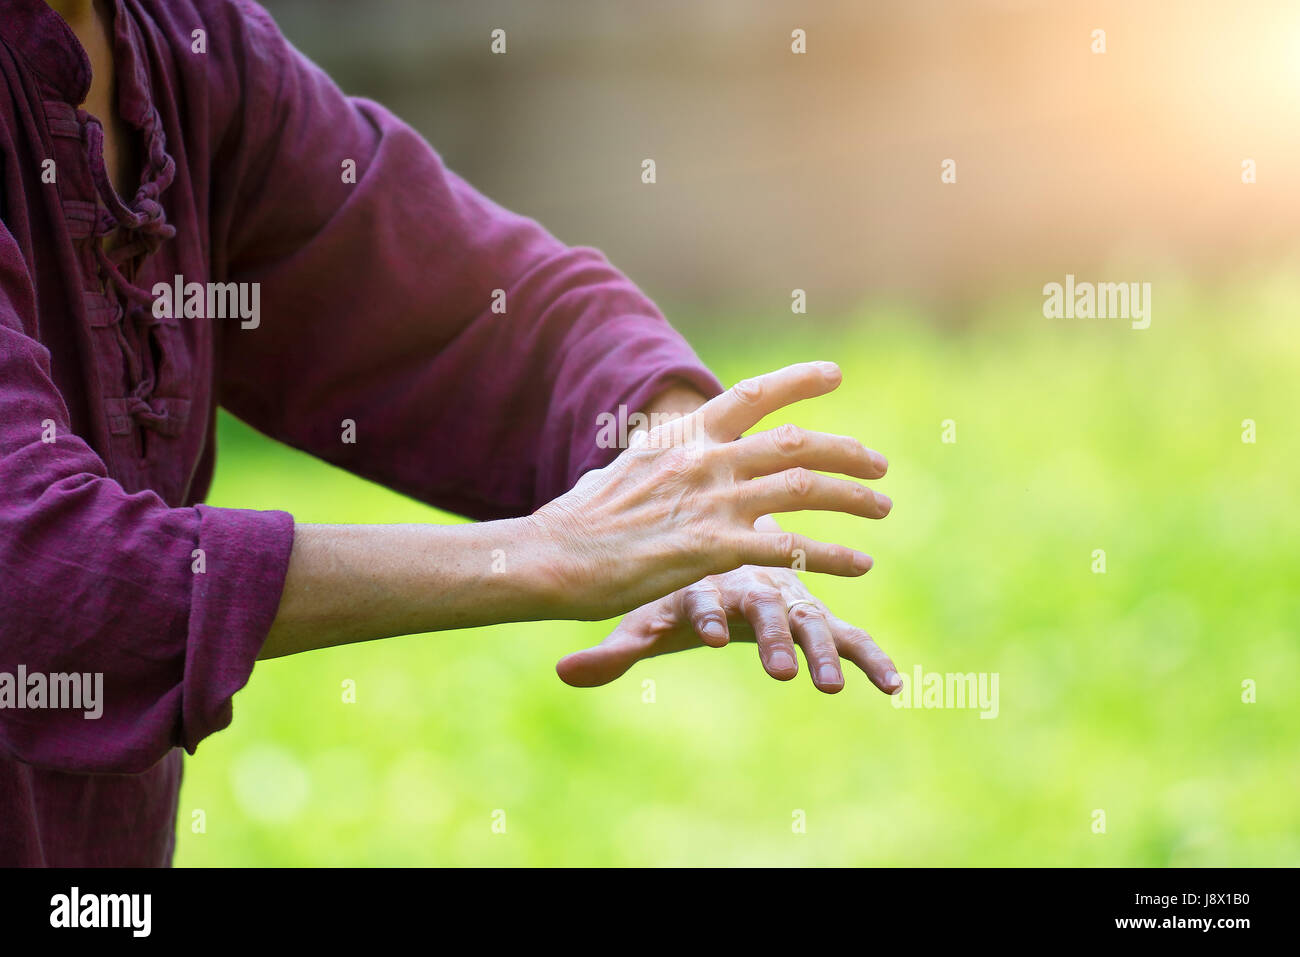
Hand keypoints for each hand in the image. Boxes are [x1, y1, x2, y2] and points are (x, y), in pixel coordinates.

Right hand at [528, 361, 891, 620]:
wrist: (552, 556)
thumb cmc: (579, 520)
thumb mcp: (623, 468)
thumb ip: (657, 458)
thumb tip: (657, 451)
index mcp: (684, 437)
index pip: (752, 395)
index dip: (798, 381)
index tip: (835, 375)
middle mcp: (705, 460)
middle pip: (796, 443)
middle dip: (847, 451)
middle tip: (879, 465)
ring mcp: (713, 502)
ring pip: (804, 490)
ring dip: (853, 498)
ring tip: (883, 509)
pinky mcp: (714, 550)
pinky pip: (790, 549)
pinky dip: (832, 556)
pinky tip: (860, 565)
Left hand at [555, 560, 900, 694]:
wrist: (720, 525)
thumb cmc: (680, 579)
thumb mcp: (647, 612)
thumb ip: (616, 647)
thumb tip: (565, 673)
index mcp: (704, 570)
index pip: (701, 592)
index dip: (704, 614)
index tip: (709, 639)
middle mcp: (749, 577)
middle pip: (761, 606)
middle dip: (768, 639)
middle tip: (778, 672)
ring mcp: (784, 593)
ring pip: (807, 618)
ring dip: (819, 652)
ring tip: (829, 687)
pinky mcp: (810, 613)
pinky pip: (846, 634)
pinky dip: (868, 658)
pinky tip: (896, 686)